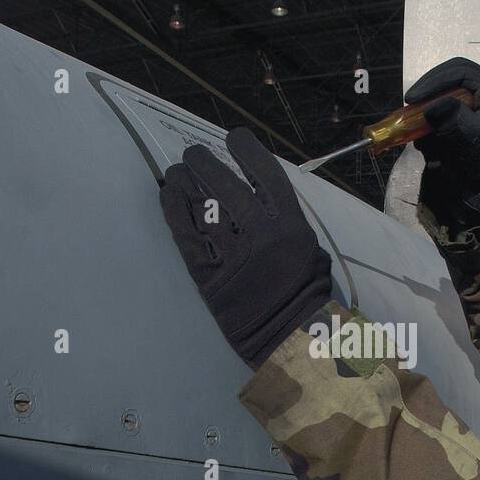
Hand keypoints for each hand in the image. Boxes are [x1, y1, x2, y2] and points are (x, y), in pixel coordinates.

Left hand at [159, 126, 332, 367]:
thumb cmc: (305, 297)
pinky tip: (167, 194)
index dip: (247, 151)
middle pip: (225, 185)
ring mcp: (233, 256)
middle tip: (192, 155)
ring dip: (185, 183)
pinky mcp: (209, 277)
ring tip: (176, 173)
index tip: (234, 138)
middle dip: (205, 163)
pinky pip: (185, 236)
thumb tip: (264, 197)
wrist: (289, 341)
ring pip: (201, 207)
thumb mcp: (312, 253)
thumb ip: (289, 224)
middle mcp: (261, 234)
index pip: (266, 175)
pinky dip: (173, 211)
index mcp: (291, 226)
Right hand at [404, 57, 479, 227]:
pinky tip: (429, 144)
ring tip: (423, 137)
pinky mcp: (454, 113)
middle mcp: (479, 89)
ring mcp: (466, 101)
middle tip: (409, 106)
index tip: (413, 98)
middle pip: (446, 79)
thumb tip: (433, 107)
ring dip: (425, 114)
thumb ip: (456, 122)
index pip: (460, 71)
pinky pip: (434, 112)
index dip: (434, 81)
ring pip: (438, 96)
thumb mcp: (473, 141)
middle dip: (426, 95)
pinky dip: (426, 126)